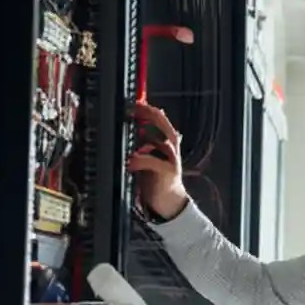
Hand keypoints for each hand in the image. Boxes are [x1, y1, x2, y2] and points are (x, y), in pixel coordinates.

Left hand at [126, 101, 188, 219]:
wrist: (167, 200)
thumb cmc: (155, 176)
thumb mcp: (148, 155)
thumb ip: (145, 140)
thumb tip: (136, 123)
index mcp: (167, 141)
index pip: (160, 119)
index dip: (147, 109)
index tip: (133, 104)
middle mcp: (172, 148)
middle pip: (165, 125)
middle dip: (151, 115)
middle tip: (135, 110)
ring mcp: (172, 159)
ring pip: (164, 141)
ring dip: (148, 136)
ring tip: (137, 133)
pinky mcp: (168, 172)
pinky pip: (154, 162)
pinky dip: (141, 159)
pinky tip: (132, 161)